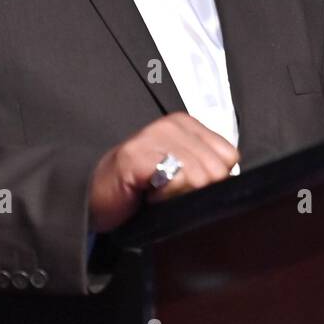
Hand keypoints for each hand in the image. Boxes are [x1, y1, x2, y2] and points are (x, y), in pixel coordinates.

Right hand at [87, 113, 238, 232]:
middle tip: (166, 194)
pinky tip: (146, 194)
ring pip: (200, 177)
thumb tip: (230, 182)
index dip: (211, 182)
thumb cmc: (138, 192)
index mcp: (188, 125)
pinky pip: (176, 180)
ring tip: (154, 194)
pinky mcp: (137, 154)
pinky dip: (164, 198)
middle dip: (196, 193)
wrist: (93, 200)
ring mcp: (153, 135)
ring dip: (178, 197)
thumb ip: (205, 171)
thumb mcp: (180, 175)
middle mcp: (173, 124)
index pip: (229, 157)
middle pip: (217, 170)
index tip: (182, 188)